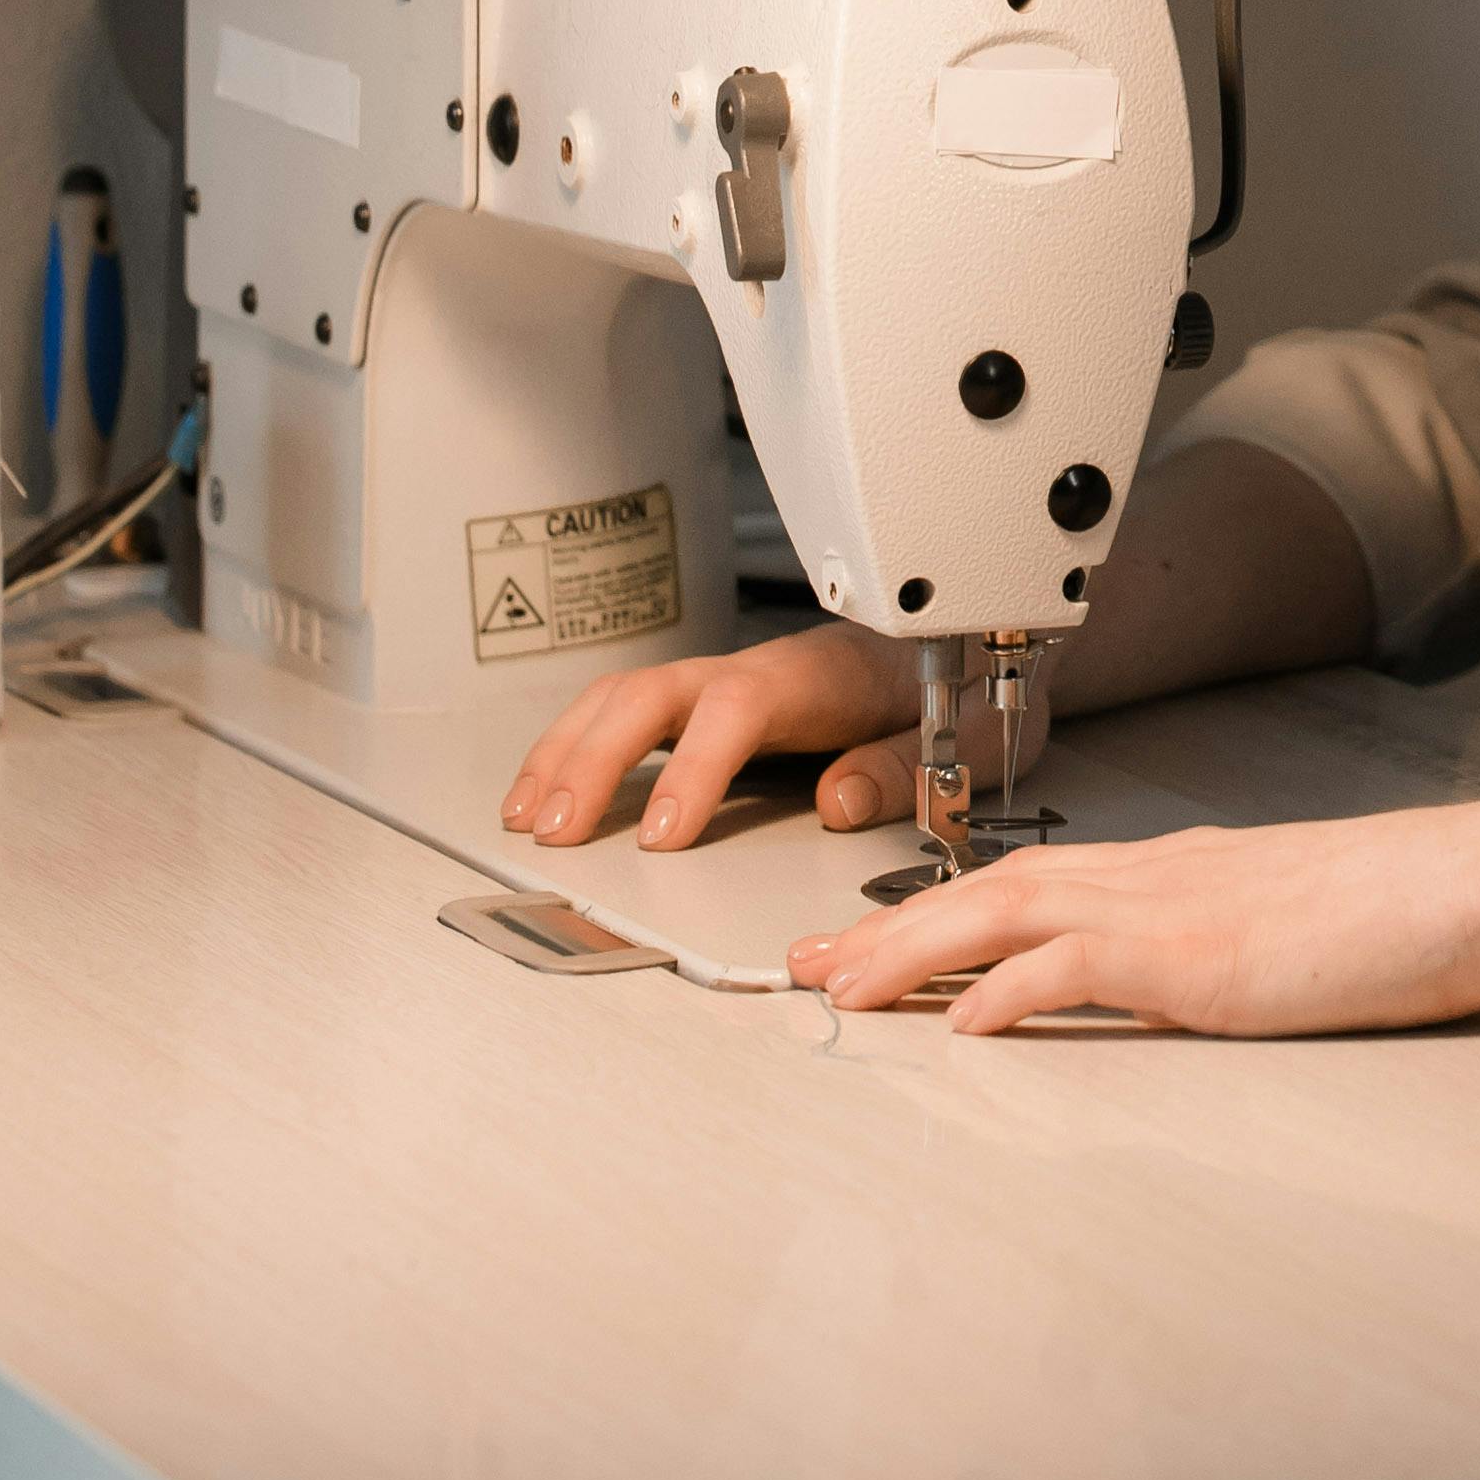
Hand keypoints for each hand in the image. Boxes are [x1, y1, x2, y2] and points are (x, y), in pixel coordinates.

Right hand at [501, 626, 920, 857]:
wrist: (934, 644)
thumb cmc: (934, 689)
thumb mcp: (952, 728)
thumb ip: (901, 763)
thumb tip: (839, 802)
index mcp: (813, 678)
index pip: (737, 709)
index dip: (693, 767)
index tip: (663, 835)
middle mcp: (751, 671)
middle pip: (653, 694)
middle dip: (595, 760)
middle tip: (558, 832)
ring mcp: (718, 681)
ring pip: (622, 695)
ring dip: (566, 751)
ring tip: (527, 817)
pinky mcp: (700, 699)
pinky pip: (622, 710)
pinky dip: (573, 745)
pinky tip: (545, 792)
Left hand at [789, 772, 1479, 1036]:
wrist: (1477, 883)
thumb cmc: (1406, 913)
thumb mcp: (1287, 934)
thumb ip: (1218, 955)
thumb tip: (1176, 991)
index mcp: (1174, 872)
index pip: (1025, 887)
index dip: (933, 916)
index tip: (864, 944)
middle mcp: (1153, 877)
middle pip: (983, 893)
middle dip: (881, 933)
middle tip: (796, 970)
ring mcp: (1169, 909)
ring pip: (1000, 917)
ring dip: (906, 956)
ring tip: (833, 994)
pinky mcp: (1193, 955)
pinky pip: (1071, 969)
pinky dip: (1003, 993)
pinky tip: (959, 1026)